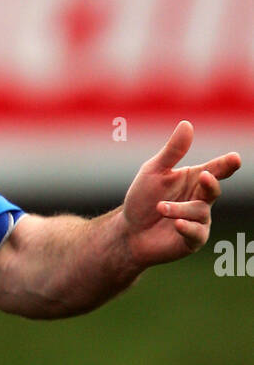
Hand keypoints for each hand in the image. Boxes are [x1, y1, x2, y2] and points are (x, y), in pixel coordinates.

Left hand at [122, 121, 240, 268]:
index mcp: (195, 179)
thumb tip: (187, 124)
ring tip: (160, 208)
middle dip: (211, 182)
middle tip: (204, 175)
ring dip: (179, 209)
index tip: (235, 159)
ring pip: (199, 211)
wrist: (129, 232)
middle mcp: (201, 199)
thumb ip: (172, 152)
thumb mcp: (154, 172)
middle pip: (214, 188)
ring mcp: (198, 220)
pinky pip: (197, 233)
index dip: (226, 164)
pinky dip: (188, 227)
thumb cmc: (142, 200)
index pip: (216, 169)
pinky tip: (177, 223)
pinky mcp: (192, 240)